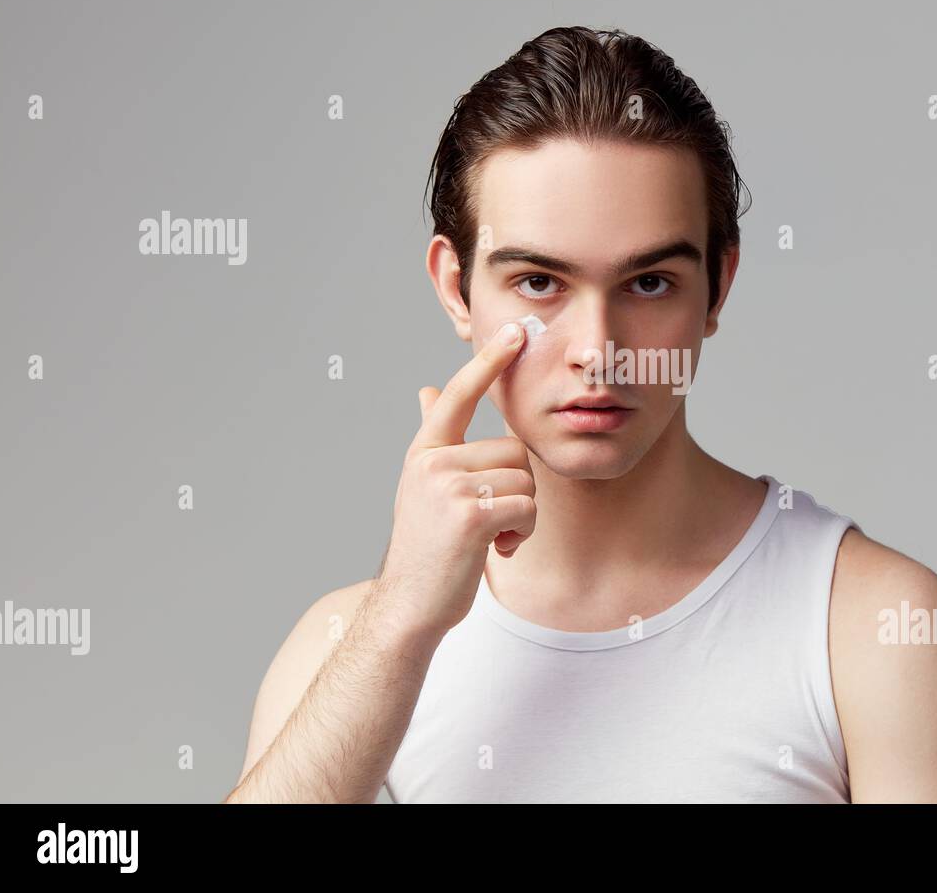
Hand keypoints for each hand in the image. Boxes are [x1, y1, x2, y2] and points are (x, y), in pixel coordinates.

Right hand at [377, 321, 536, 634]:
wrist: (410, 605)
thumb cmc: (428, 548)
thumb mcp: (424, 487)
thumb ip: (433, 438)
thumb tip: (426, 391)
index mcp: (425, 452)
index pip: (458, 395)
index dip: (487, 362)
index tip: (512, 332)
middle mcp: (432, 462)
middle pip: (514, 450)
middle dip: (517, 489)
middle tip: (489, 521)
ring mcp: (448, 486)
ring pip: (525, 481)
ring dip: (521, 516)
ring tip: (489, 537)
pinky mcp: (469, 513)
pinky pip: (526, 507)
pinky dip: (521, 534)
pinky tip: (494, 550)